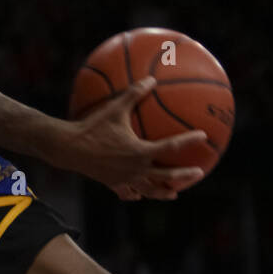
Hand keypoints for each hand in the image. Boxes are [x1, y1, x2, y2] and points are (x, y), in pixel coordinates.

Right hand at [61, 78, 205, 198]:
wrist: (69, 149)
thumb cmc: (92, 127)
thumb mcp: (115, 108)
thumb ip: (134, 93)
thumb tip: (151, 78)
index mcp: (140, 151)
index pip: (171, 146)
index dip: (189, 141)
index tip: (203, 136)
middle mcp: (136, 169)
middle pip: (167, 176)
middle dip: (185, 176)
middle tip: (199, 172)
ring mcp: (125, 179)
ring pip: (150, 190)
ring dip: (164, 192)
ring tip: (174, 194)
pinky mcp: (113, 185)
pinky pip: (128, 193)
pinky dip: (137, 194)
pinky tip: (139, 195)